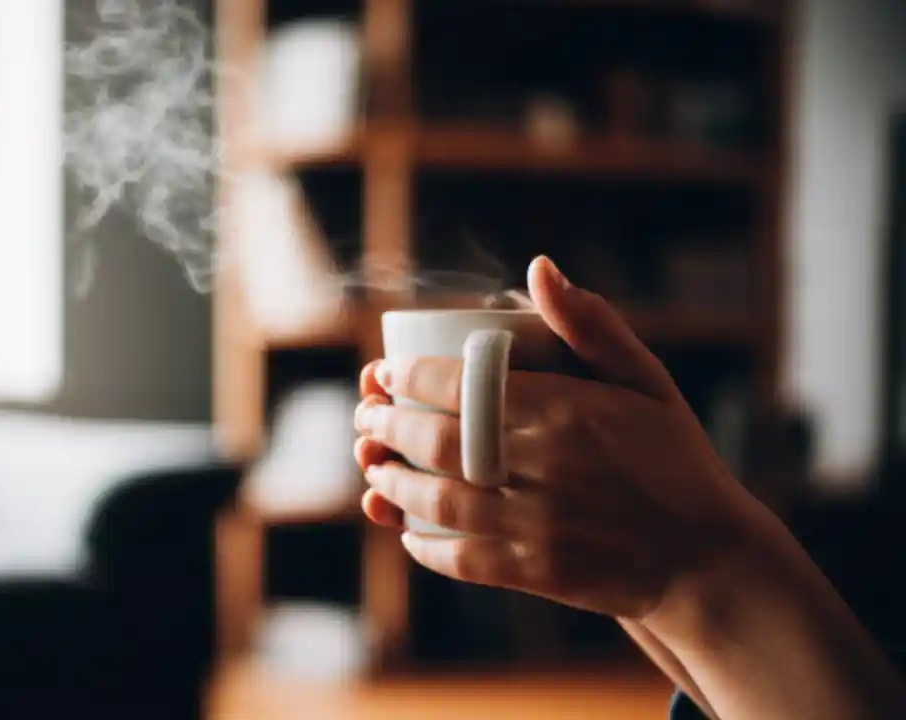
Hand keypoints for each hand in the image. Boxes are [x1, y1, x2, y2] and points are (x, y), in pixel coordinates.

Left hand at [353, 256, 771, 620]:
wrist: (707, 557)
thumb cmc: (673, 458)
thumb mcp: (644, 380)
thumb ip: (591, 324)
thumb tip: (538, 267)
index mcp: (571, 411)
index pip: (467, 385)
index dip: (413, 378)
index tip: (387, 373)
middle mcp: (550, 466)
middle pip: (442, 442)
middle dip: (389, 427)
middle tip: (368, 417)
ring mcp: (541, 525)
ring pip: (440, 502)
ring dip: (394, 484)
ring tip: (374, 467)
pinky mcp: (537, 574)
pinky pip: (462, 558)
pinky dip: (425, 544)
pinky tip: (407, 529)